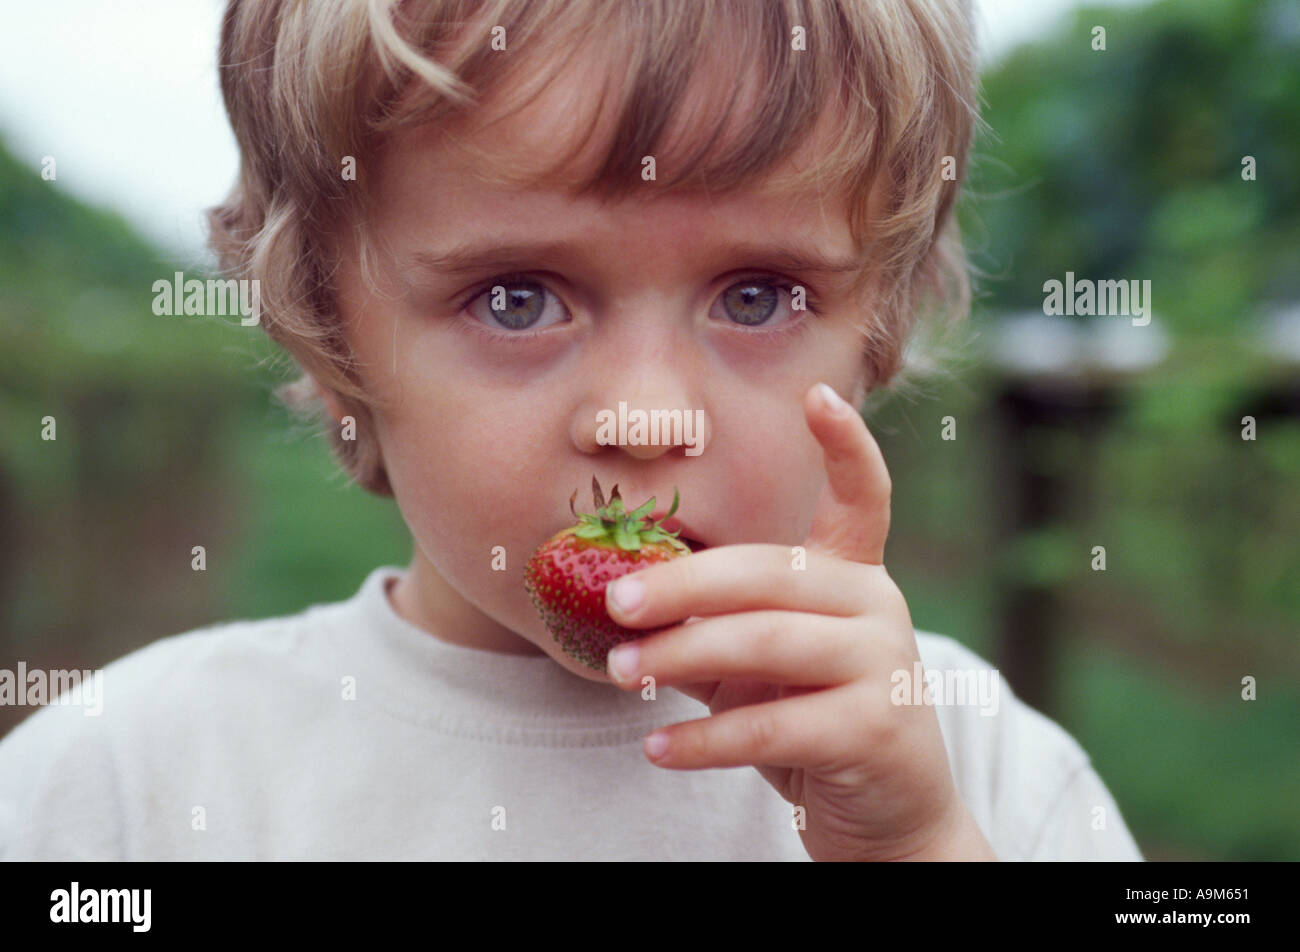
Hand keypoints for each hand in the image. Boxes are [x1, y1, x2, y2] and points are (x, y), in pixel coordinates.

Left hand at [603, 382, 996, 860]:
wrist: (888, 813)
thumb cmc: (810, 719)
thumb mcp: (760, 664)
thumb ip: (711, 624)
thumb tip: (617, 599)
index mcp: (853, 575)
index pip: (863, 497)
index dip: (847, 446)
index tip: (818, 394)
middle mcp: (877, 605)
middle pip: (771, 573)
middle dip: (682, 585)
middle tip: (613, 603)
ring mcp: (885, 665)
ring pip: (768, 642)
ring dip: (681, 655)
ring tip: (620, 671)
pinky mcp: (877, 729)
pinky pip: (774, 725)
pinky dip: (705, 738)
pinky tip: (658, 748)